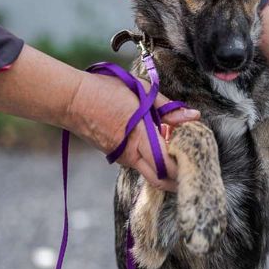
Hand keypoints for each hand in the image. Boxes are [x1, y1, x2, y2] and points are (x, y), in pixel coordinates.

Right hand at [0, 45, 198, 192]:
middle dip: (177, 178)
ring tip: (178, 154)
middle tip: (191, 168)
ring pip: (150, 174)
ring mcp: (122, 158)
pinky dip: (152, 161)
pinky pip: (139, 165)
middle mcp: (131, 152)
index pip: (167, 162)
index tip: (196, 158)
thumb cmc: (106, 90)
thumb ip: (167, 108)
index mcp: (140, 133)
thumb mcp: (140, 91)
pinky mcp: (116, 158)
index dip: (183, 165)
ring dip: (166, 170)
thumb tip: (194, 116)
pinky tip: (159, 147)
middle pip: (160, 179)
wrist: (71, 100)